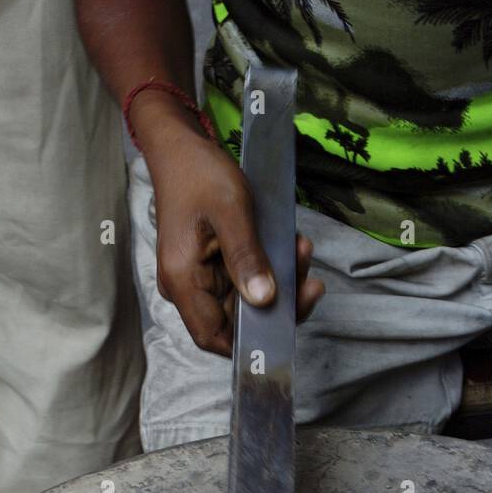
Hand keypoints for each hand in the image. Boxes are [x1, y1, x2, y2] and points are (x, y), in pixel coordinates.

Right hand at [138, 98, 324, 355]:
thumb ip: (246, 257)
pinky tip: (293, 248)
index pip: (213, 336)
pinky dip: (272, 269)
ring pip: (247, 301)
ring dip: (281, 284)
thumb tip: (264, 299)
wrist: (181, 149)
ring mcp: (201, 278)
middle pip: (236, 321)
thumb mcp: (230, 210)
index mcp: (183, 280)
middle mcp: (188, 287)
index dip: (249, 343)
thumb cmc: (199, 174)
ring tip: (303, 252)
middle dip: (279, 305)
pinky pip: (247, 281)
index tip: (287, 327)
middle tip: (310, 280)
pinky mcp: (214, 267)